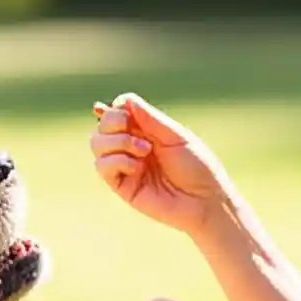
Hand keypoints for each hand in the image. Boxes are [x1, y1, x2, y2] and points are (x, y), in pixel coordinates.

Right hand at [91, 93, 236, 237]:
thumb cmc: (197, 167)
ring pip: (97, 144)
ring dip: (118, 141)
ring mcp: (125, 166)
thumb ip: (150, 119)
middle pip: (102, 126)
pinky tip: (136, 166)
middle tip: (140, 134)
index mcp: (146, 131)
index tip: (128, 110)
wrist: (204, 201)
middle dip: (113, 122)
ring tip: (144, 150)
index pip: (117, 112)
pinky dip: (117, 160)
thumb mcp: (176, 136)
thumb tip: (125, 100)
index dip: (118, 108)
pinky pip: (102, 166)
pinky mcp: (122, 186)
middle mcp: (132, 147)